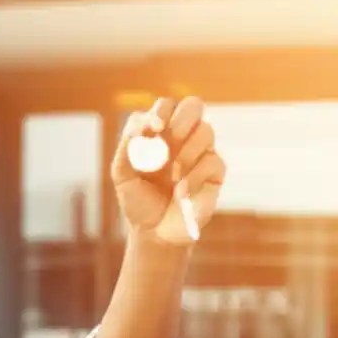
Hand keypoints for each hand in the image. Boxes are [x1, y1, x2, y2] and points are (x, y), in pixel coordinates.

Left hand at [111, 96, 226, 244]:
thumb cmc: (138, 200)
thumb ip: (127, 148)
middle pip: (193, 105)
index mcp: (158, 133)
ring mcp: (201, 151)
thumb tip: (143, 126)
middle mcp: (181, 136)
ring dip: (186, 153)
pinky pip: (213, 160)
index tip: (154, 129)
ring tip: (172, 177)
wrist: (154, 231)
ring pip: (205, 131)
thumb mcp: (122, 175)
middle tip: (170, 142)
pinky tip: (181, 192)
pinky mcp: (215, 170)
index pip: (165, 106)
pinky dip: (194, 176)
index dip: (161, 111)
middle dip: (182, 121)